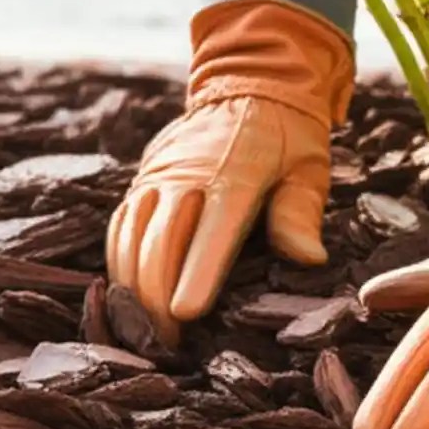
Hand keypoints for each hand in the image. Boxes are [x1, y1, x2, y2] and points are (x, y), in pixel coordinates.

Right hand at [107, 0, 353, 345]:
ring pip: (130, 238)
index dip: (195, 275)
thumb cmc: (288, 139)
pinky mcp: (141, 180)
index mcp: (235, 175)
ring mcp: (158, 177)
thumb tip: (308, 258)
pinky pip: (119, 226)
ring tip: (145, 332)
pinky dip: (119, 263)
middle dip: (157, 298)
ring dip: (132, 288)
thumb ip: (300, 214)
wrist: (249, 82)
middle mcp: (187, 175)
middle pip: (160, 244)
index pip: (211, 233)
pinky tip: (128, 297)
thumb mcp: (309, 169)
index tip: (185, 314)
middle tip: (169, 345)